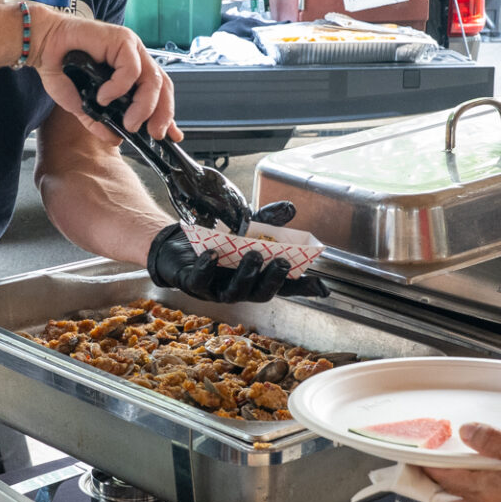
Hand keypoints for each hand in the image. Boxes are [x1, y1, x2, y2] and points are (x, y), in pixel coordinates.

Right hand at [29, 6, 180, 142]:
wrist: (41, 44)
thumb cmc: (60, 66)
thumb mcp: (81, 103)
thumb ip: (98, 120)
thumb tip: (113, 138)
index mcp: (131, 72)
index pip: (159, 93)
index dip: (168, 113)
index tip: (172, 135)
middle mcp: (135, 59)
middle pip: (163, 88)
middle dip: (163, 114)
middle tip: (154, 133)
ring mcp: (130, 49)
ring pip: (153, 80)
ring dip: (143, 107)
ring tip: (128, 123)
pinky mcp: (121, 39)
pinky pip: (131, 69)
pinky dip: (119, 87)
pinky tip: (104, 96)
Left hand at [146, 205, 330, 303]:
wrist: (177, 245)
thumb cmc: (217, 241)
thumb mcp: (245, 227)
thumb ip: (267, 219)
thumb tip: (290, 208)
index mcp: (256, 278)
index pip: (284, 286)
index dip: (303, 288)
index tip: (323, 287)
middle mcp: (240, 288)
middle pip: (262, 293)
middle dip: (273, 279)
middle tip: (282, 262)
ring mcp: (216, 290)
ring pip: (235, 291)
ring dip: (246, 274)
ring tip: (253, 254)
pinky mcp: (192, 285)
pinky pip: (201, 282)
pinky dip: (208, 268)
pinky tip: (214, 254)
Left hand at [427, 424, 500, 501]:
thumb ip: (497, 443)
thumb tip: (468, 433)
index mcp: (490, 492)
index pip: (444, 480)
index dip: (426, 465)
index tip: (418, 454)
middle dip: (430, 492)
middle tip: (427, 473)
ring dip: (454, 499)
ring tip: (458, 477)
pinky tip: (495, 487)